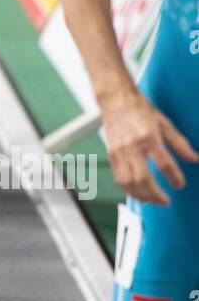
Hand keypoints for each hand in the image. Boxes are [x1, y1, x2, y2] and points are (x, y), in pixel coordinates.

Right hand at [103, 90, 197, 205]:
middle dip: (155, 195)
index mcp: (148, 136)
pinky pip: (119, 178)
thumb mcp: (164, 123)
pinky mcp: (111, 154)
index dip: (174, 177)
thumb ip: (179, 143)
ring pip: (128, 182)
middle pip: (143, 178)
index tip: (180, 184)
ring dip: (141, 196)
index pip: (164, 163)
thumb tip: (193, 158)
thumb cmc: (139, 108)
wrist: (115, 99)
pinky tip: (137, 192)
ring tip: (152, 200)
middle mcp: (132, 146)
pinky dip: (128, 189)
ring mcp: (119, 151)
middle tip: (165, 201)